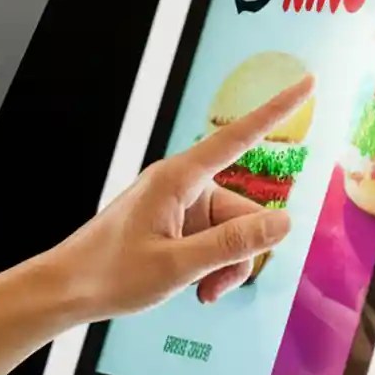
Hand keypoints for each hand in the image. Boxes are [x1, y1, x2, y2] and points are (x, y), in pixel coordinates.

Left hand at [51, 73, 315, 322]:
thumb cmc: (110, 274)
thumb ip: (233, 245)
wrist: (67, 290)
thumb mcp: (178, 265)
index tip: (307, 82)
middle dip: (240, 254)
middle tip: (213, 288)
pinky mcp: (176, 225)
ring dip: (226, 266)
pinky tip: (195, 288)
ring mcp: (179, 206)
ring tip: (201, 293)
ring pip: (233, 233)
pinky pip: (214, 241)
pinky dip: (212, 267)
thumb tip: (285, 222)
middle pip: (244, 212)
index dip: (276, 111)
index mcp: (178, 179)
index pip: (238, 139)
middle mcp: (182, 185)